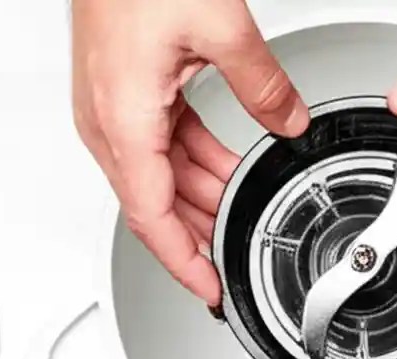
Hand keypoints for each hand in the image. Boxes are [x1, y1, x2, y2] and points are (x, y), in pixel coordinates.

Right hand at [71, 0, 309, 306]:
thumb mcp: (221, 28)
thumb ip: (263, 86)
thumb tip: (288, 121)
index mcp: (124, 122)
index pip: (152, 220)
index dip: (185, 263)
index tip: (210, 291)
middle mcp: (108, 124)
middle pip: (157, 204)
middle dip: (201, 233)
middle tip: (237, 255)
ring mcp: (111, 110)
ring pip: (159, 176)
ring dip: (201, 195)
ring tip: (241, 210)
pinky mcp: (122, 93)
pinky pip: (158, 145)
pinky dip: (192, 162)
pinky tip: (223, 167)